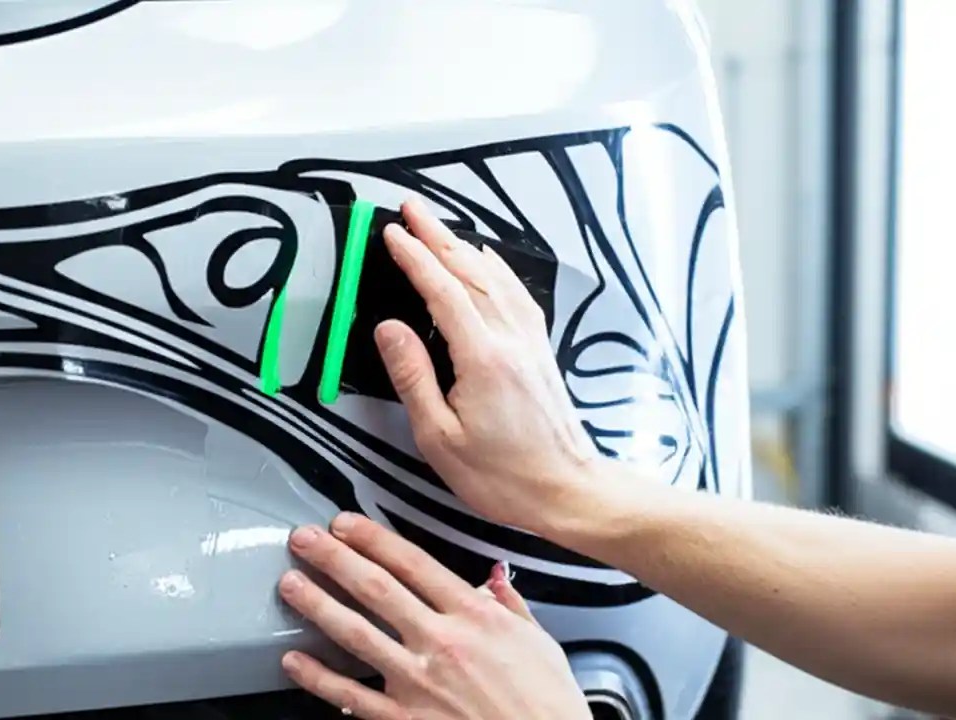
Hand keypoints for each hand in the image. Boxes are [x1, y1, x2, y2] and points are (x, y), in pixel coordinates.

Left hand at [278, 513, 590, 719]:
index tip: (344, 524)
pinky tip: (295, 662)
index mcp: (475, 617)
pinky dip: (319, 678)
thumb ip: (509, 606)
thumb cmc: (549, 707)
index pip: (412, 563)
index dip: (372, 538)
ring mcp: (420, 683)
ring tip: (290, 584)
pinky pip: (353, 696)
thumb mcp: (540, 642)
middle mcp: (442, 643)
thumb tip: (493, 580)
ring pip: (356, 633)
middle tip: (305, 539)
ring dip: (317, 605)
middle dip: (334, 558)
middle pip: (376, 588)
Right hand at [374, 198, 602, 533]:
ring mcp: (529, 342)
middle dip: (437, 236)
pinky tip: (489, 263)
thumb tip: (390, 330)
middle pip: (469, 272)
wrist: (566, 491)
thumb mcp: (439, 437)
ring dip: (464, 248)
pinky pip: (517, 294)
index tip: (392, 234)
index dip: (414, 258)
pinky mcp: (539, 351)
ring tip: (440, 228)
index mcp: (482, 358)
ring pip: (495, 278)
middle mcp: (510, 340)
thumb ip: (413, 377)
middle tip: (411, 210)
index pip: (440, 291)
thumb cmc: (503, 476)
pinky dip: (498, 270)